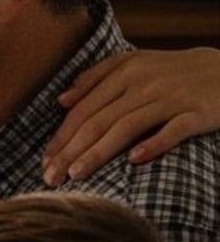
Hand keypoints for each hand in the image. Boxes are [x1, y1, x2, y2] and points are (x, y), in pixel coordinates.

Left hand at [43, 46, 219, 182]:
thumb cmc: (173, 72)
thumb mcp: (135, 63)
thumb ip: (96, 77)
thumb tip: (61, 101)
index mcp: (125, 71)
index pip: (84, 109)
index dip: (61, 137)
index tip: (43, 163)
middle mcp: (145, 83)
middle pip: (99, 120)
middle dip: (71, 150)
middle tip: (50, 177)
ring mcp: (173, 97)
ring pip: (128, 126)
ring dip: (99, 152)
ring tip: (76, 174)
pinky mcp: (199, 112)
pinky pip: (174, 129)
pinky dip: (154, 144)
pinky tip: (133, 161)